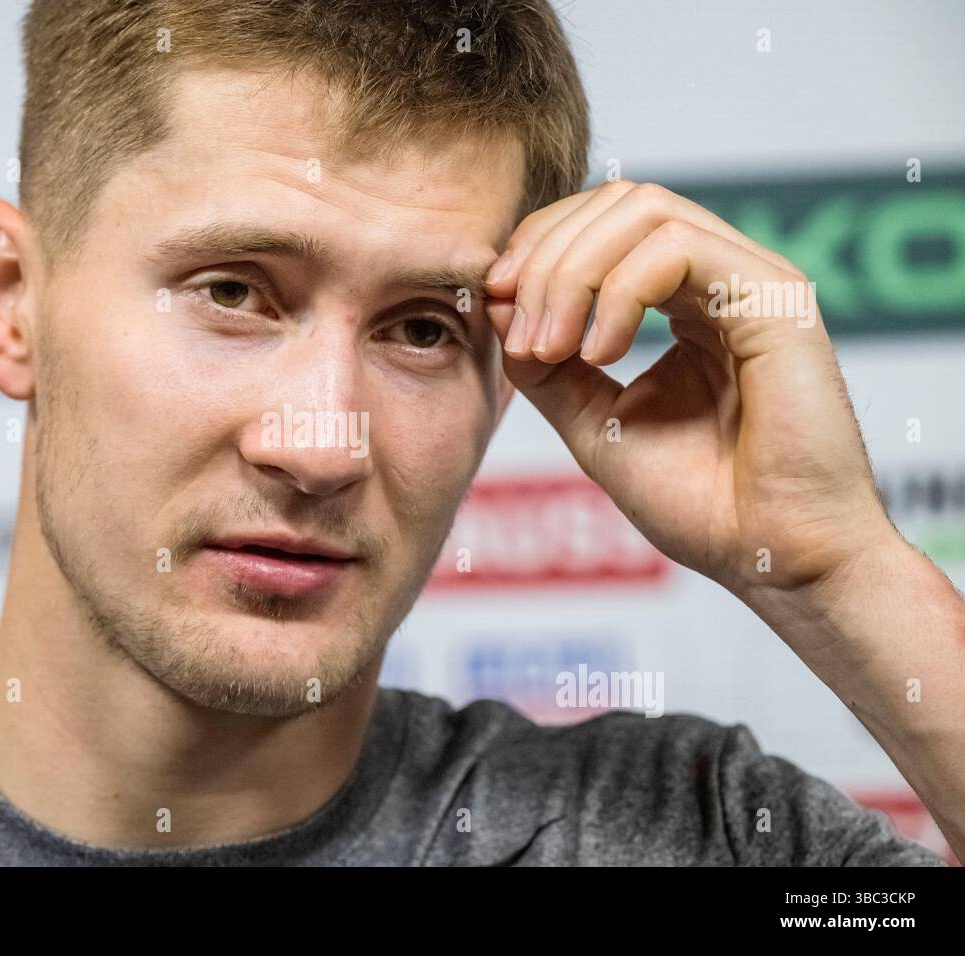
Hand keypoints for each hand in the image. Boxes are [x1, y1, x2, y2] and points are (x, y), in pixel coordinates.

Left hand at [485, 181, 897, 615]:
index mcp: (685, 301)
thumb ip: (547, 367)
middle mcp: (722, 279)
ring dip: (572, 271)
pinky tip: (599, 354)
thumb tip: (496, 305)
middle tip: (512, 325)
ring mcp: (752, 280)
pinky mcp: (776, 296)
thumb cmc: (701, 504)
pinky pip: (679, 248)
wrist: (772, 560)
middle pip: (616, 202)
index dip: (535, 249)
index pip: (600, 226)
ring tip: (549, 347)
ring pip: (644, 210)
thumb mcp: (594, 425)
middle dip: (544, 254)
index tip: (491, 302)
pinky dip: (619, 291)